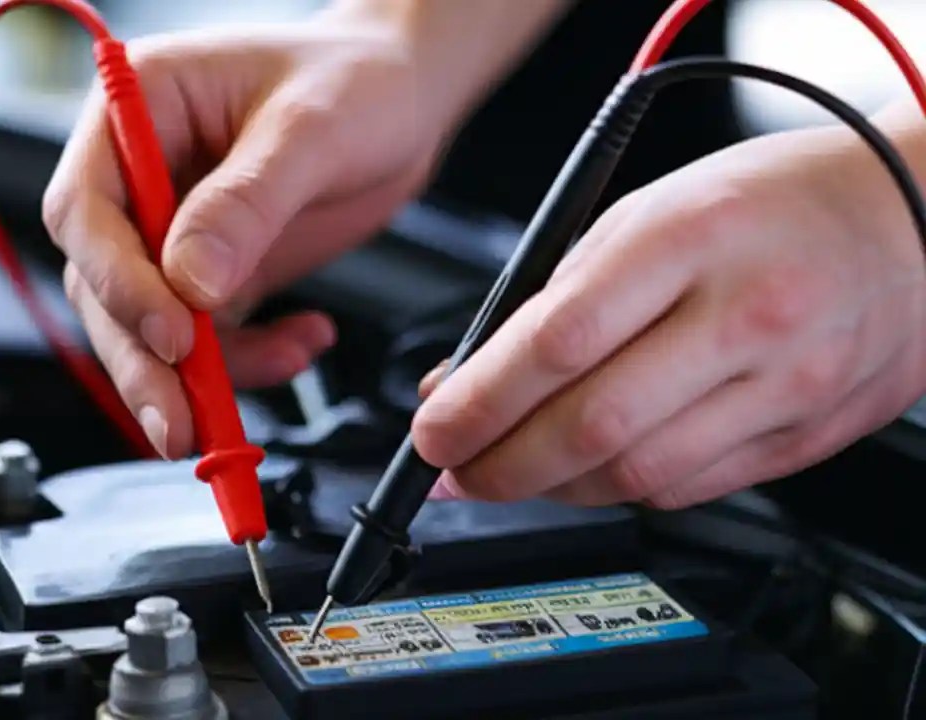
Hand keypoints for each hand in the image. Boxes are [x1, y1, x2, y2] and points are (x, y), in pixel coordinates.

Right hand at [43, 20, 450, 457]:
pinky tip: (299, 348)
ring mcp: (175, 225)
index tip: (172, 334)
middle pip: (104, 281)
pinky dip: (247, 362)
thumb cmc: (357, 77)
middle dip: (143, 359)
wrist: (406, 94)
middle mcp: (142, 170)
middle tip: (180, 422)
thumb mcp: (310, 128)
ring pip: (148, 324)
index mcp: (141, 108)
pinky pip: (208, 338)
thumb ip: (247, 203)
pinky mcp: (214, 269)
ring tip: (237, 413)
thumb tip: (191, 282)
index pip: (87, 206)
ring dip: (191, 379)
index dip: (117, 280)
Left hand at [414, 119, 925, 508]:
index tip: (433, 430)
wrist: (914, 220)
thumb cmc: (767, 203)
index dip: (480, 402)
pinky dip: (617, 489)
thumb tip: (464, 379)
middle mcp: (743, 315)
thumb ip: (550, 297)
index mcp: (688, 238)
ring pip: (637, 475)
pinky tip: (586, 471)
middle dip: (501, 465)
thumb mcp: (646, 211)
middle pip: (593, 426)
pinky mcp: (805, 436)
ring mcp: (785, 384)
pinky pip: (687, 489)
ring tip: (506, 474)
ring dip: (551, 488)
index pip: (558, 341)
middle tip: (454, 470)